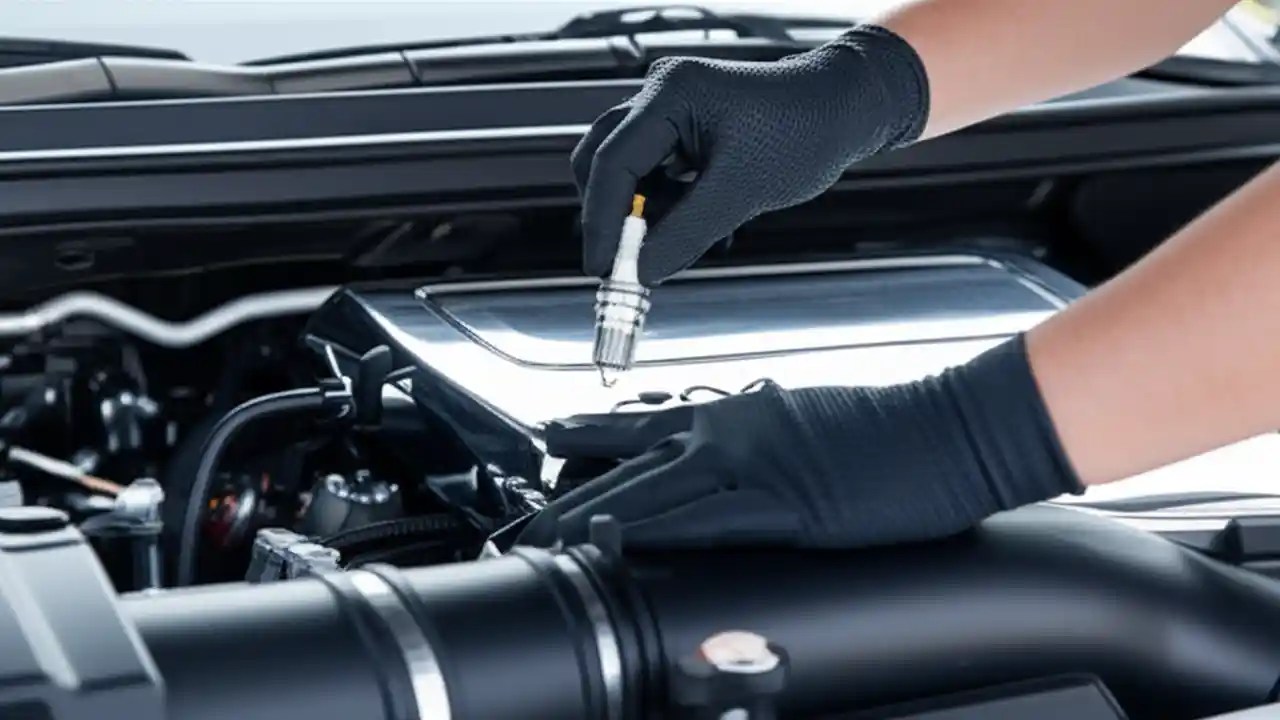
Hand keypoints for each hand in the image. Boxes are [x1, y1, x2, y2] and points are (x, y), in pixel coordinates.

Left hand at [517, 336, 1081, 549]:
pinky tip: (616, 544)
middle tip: (525, 514)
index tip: (552, 439)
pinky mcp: (785, 507)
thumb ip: (760, 435)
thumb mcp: (808, 419)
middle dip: (573, 493)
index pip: (646, 425)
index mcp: (739, 413)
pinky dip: (655, 531)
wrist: (951, 427)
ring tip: (543, 540)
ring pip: (651, 494)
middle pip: (631, 463)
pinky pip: (704, 521)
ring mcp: (754, 468)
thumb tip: (732, 456)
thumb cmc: (892, 426)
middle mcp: (732, 433)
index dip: (593, 434)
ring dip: (590, 520)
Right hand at [572, 26, 928, 284]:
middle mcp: (662, 95)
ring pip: (625, 170)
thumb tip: (641, 271)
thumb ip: (686, 232)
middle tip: (622, 262)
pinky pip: (651, 172)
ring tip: (678, 240)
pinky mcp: (682, 130)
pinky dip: (661, 206)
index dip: (602, 220)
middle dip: (611, 215)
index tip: (602, 266)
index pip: (612, 161)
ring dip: (642, 213)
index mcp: (672, 94)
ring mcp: (670, 110)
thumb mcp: (743, 192)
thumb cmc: (805, 131)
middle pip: (601, 159)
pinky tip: (691, 224)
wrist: (843, 111)